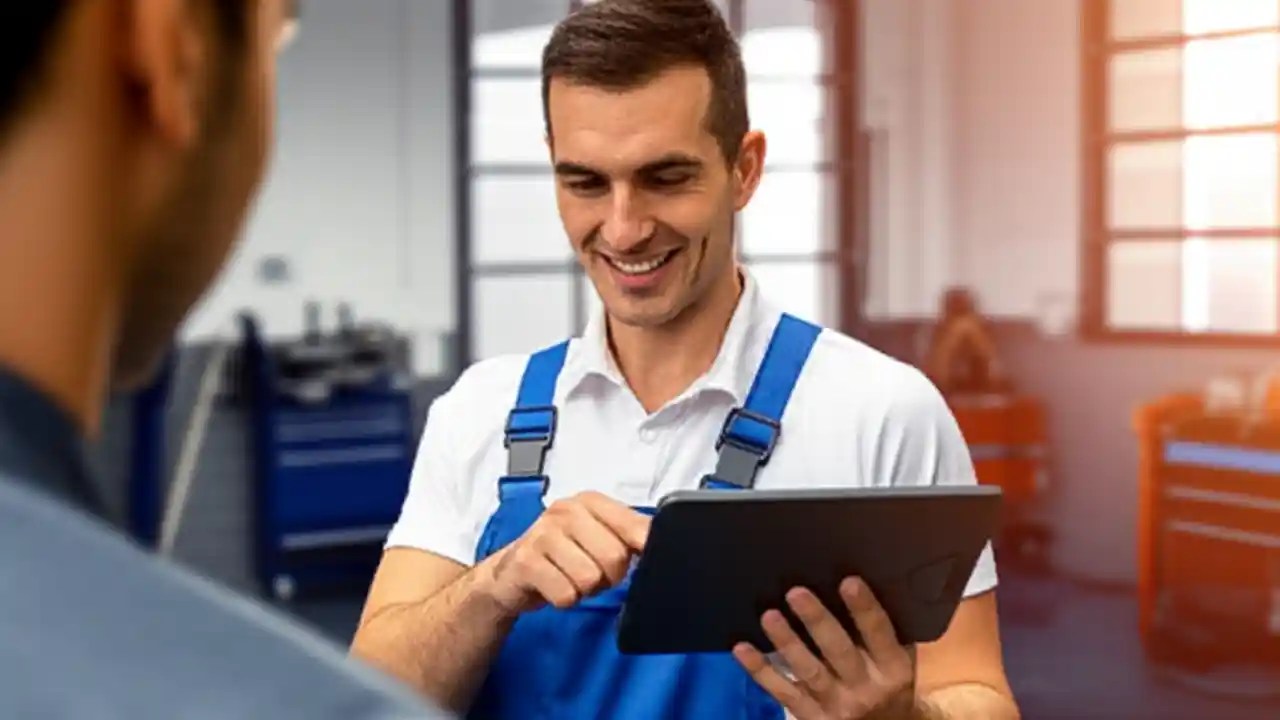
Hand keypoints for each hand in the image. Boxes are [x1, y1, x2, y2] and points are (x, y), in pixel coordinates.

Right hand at [477, 491, 649, 615]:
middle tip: (591, 572)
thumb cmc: (562, 554)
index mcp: (591, 502)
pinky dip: (564, 600)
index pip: (637, 528)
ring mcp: (543, 534)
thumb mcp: (598, 535)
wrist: (510, 572)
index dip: (641, 553)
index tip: (633, 559)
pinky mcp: (526, 561)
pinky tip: (554, 586)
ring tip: (570, 578)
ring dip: (584, 590)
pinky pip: (566, 594)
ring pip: (590, 578)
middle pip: (616, 557)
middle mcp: (566, 511)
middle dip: (608, 577)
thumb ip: (631, 534)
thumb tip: (665, 540)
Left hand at [734, 578, 917, 719]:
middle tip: (795, 592)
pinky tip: (742, 648)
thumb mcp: (896, 664)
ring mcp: (837, 706)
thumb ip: (880, 634)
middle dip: (816, 621)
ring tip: (768, 616)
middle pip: (839, 651)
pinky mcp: (812, 718)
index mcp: (892, 669)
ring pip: (808, 671)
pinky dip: (760, 671)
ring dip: (787, 642)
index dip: (864, 608)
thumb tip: (851, 581)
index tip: (848, 581)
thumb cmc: (890, 687)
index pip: (879, 634)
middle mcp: (866, 688)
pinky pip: (783, 692)